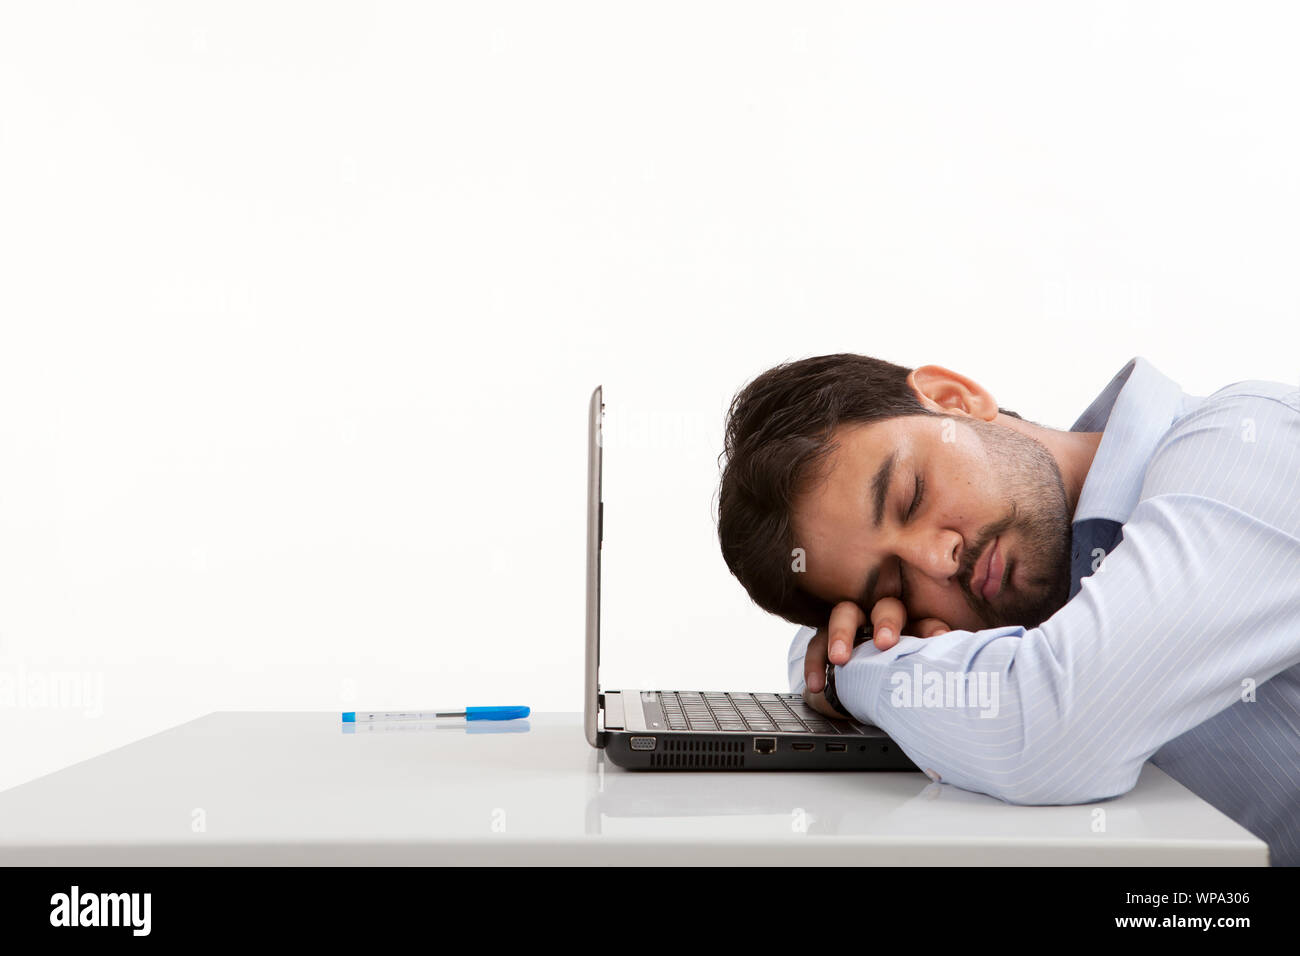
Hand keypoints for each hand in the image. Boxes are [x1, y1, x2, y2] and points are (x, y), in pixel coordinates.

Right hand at [802, 598, 951, 718]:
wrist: (862, 691)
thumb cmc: (896, 682)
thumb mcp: (915, 680)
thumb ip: (930, 678)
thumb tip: (960, 699)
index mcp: (913, 628)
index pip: (925, 622)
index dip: (931, 630)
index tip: (940, 641)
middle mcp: (882, 619)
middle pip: (887, 608)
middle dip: (887, 623)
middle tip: (886, 643)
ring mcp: (853, 625)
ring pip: (845, 615)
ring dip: (842, 635)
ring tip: (840, 659)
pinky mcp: (826, 639)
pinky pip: (816, 645)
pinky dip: (815, 664)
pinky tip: (816, 684)